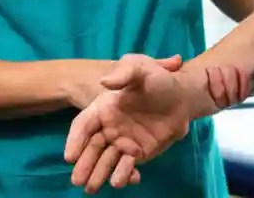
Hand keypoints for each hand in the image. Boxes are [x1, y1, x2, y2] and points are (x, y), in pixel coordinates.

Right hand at [64, 56, 248, 192]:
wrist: (182, 96)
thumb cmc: (158, 78)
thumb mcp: (141, 67)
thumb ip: (124, 72)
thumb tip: (104, 82)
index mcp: (104, 108)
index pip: (84, 125)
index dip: (75, 140)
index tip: (70, 156)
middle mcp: (110, 127)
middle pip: (92, 147)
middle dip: (83, 164)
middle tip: (77, 180)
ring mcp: (123, 141)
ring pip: (106, 160)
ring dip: (98, 174)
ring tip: (92, 188)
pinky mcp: (137, 152)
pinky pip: (126, 166)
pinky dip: (123, 174)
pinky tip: (121, 181)